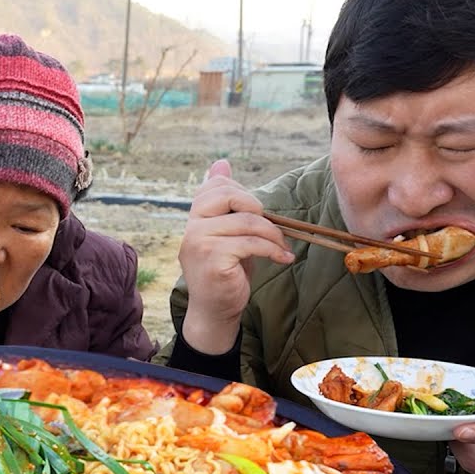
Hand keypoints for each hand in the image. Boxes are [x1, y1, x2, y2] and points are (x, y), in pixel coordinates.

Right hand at [178, 160, 294, 354]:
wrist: (215, 311)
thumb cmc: (224, 272)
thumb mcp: (226, 233)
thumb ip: (224, 203)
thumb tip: (220, 163)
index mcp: (194, 218)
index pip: (215, 186)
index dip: (242, 195)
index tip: (256, 215)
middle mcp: (192, 227)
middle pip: (231, 196)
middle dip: (259, 210)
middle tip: (272, 230)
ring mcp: (200, 242)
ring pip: (247, 221)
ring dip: (273, 234)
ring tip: (282, 248)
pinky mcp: (214, 259)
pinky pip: (252, 243)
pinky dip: (273, 250)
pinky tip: (282, 259)